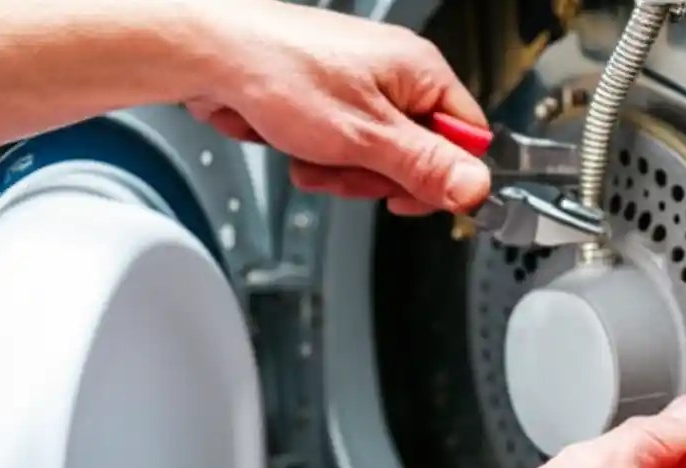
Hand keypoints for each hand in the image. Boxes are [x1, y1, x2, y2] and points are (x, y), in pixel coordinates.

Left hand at [187, 3, 489, 214]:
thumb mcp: (365, 135)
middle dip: (379, 175)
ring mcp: (363, 90)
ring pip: (379, 161)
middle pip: (420, 157)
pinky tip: (299, 148)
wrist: (210, 54)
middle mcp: (397, 77)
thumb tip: (475, 190)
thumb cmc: (279, 71)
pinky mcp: (331, 104)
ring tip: (315, 155)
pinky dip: (321, 160)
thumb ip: (425, 167)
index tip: (415, 195)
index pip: (468, 140)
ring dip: (344, 171)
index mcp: (421, 72)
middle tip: (350, 167)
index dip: (444, 177)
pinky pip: (346, 152)